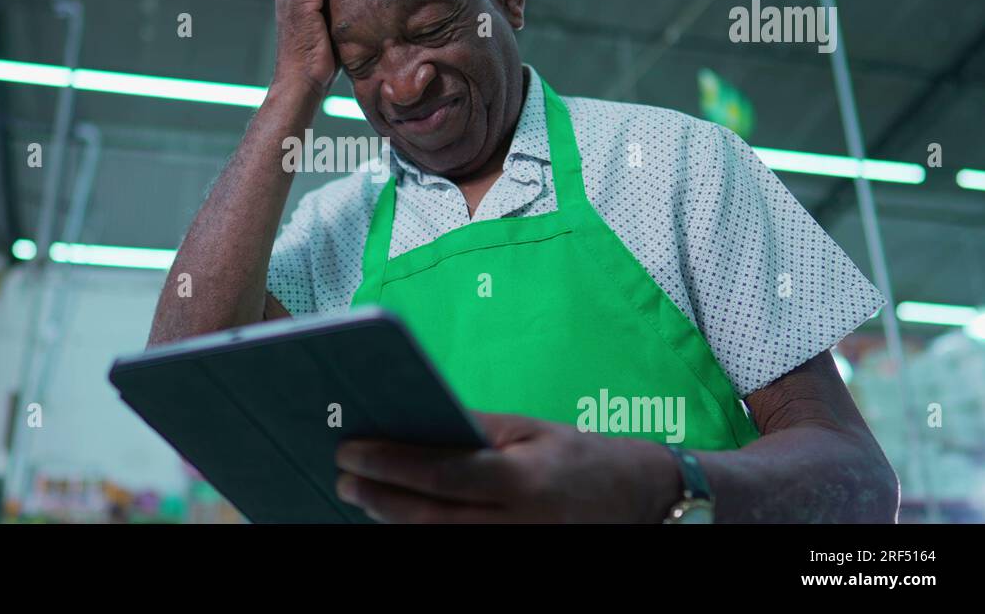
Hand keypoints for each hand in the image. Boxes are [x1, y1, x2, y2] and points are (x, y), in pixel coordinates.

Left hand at [335, 412, 679, 522]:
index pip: (440, 473)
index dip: (389, 463)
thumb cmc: (580, 457)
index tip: (350, 451)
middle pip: (428, 519)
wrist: (642, 503)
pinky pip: (459, 553)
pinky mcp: (515, 564)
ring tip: (361, 497)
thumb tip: (414, 420)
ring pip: (436, 544)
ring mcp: (516, 551)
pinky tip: (399, 520)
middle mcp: (518, 525)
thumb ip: (474, 428)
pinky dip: (423, 537)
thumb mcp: (532, 429)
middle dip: (377, 499)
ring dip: (393, 522)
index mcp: (522, 480)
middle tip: (342, 479)